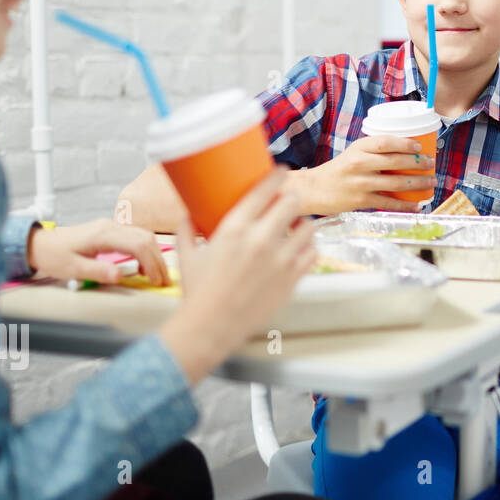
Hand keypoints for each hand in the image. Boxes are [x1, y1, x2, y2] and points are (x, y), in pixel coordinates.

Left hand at [28, 220, 169, 284]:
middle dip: (158, 260)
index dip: (151, 264)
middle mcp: (111, 226)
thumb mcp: (73, 268)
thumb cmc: (54, 256)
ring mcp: (111, 226)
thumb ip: (97, 271)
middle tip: (163, 280)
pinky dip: (145, 250)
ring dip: (154, 255)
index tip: (155, 281)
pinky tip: (142, 265)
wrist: (40, 244)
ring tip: (156, 274)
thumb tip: (119, 276)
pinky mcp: (111, 230)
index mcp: (103, 234)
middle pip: (146, 238)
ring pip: (144, 235)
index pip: (138, 245)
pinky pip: (136, 236)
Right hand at [160, 167, 317, 382]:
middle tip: (288, 202)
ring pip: (309, 227)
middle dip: (291, 199)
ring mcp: (280, 260)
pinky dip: (309, 248)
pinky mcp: (292, 279)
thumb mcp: (185, 255)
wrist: (210, 327)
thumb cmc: (197, 292)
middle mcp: (261, 240)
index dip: (278, 176)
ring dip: (303, 223)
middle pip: (292, 202)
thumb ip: (187, 229)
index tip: (282, 172)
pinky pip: (313, 253)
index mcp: (235, 228)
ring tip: (295, 227)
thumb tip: (189, 214)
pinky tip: (300, 249)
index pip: (265, 190)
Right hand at [293, 134, 432, 214]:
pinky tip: (417, 205)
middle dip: (417, 162)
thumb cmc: (339, 170)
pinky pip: (388, 202)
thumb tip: (407, 151)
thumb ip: (374, 151)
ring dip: (417, 183)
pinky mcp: (361, 201)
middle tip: (431, 163)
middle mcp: (359, 163)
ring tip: (431, 182)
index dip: (404, 143)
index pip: (385, 142)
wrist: (314, 190)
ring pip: (396, 183)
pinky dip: (405, 205)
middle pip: (394, 162)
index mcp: (358, 148)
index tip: (419, 146)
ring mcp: (361, 183)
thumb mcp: (354, 153)